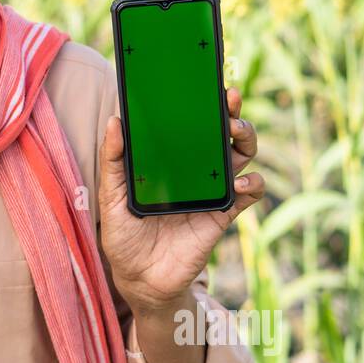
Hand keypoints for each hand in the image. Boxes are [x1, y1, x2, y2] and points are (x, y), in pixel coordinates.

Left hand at [98, 86, 264, 315]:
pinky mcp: (223, 214)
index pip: (190, 124)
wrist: (139, 279)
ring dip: (246, 137)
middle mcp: (195, 169)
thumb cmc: (123, 235)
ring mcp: (211, 190)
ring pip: (242, 154)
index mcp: (169, 159)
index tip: (204, 83)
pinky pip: (249, 194)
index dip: (200, 102)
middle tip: (228, 101)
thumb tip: (115, 121)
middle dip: (231, 112)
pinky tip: (241, 183)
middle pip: (223, 132)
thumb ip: (114, 161)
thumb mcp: (110, 196)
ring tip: (236, 131)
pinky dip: (253, 184)